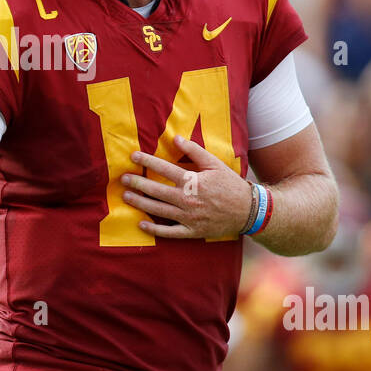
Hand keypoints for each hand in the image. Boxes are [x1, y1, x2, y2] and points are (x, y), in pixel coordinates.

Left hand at [120, 135, 252, 239]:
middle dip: (137, 183)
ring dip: (140, 203)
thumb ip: (194, 151)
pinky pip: (169, 232)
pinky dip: (154, 230)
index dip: (147, 161)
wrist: (248, 210)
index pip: (164, 169)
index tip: (133, 156)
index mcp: (193, 181)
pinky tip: (141, 225)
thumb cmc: (230, 184)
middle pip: (156, 190)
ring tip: (126, 197)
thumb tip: (175, 138)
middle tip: (123, 179)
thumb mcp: (214, 164)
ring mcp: (189, 217)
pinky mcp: (192, 231)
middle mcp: (188, 199)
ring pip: (158, 210)